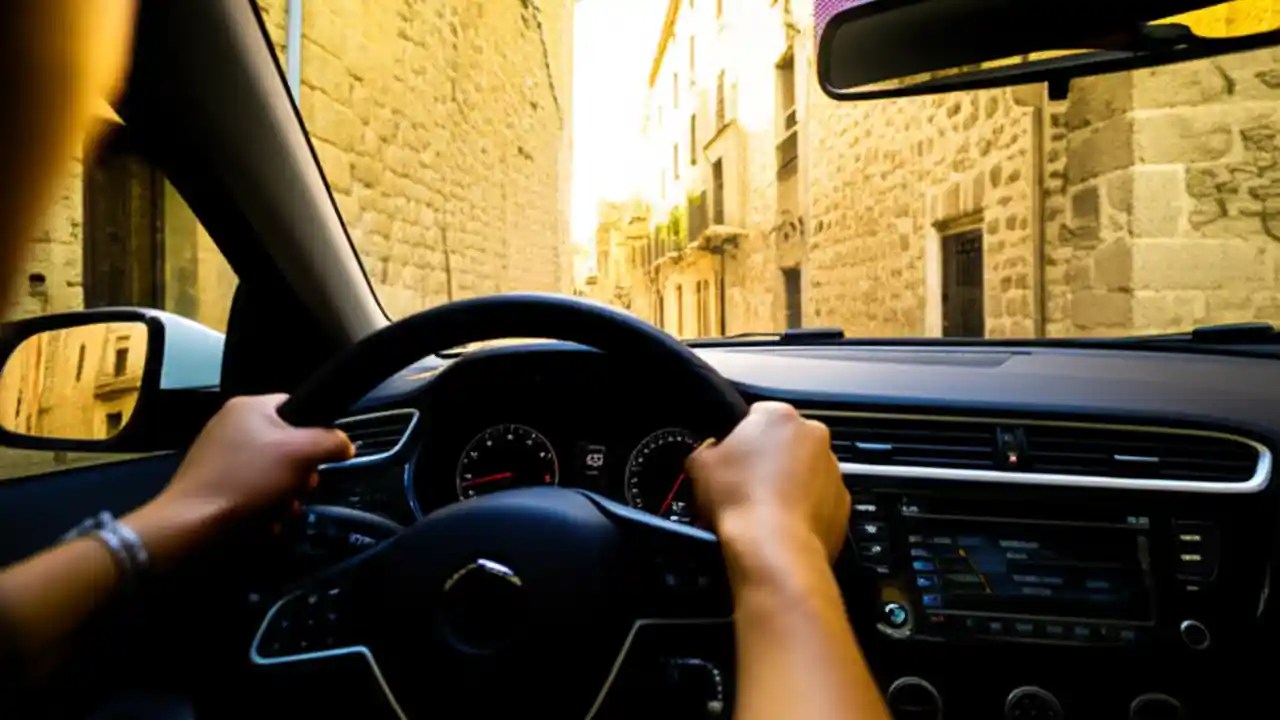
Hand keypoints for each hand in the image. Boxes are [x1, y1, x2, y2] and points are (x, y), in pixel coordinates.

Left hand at [124, 394, 352, 568]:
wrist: (192, 525)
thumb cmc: (248, 479)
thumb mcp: (300, 453)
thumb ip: (331, 442)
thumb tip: (344, 444)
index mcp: (248, 408)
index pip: (296, 406)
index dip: (315, 430)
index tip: (319, 455)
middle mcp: (232, 427)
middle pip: (288, 445)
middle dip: (300, 474)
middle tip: (298, 487)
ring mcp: (222, 458)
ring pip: (274, 474)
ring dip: (285, 496)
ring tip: (278, 510)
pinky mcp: (216, 487)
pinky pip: (254, 492)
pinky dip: (263, 508)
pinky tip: (262, 521)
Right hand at [686, 402, 849, 561]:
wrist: (773, 550)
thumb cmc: (739, 501)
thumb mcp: (699, 466)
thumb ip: (706, 448)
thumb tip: (711, 451)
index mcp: (779, 416)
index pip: (756, 414)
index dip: (740, 438)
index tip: (731, 460)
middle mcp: (813, 435)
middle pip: (785, 440)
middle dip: (769, 458)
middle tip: (746, 484)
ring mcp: (833, 469)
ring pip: (805, 469)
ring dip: (788, 482)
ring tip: (763, 509)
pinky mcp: (843, 502)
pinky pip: (819, 498)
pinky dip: (804, 507)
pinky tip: (782, 524)